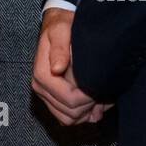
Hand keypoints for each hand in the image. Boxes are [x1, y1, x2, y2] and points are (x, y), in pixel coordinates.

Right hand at [31, 7, 105, 125]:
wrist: (57, 26)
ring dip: (87, 113)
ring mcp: (45, 95)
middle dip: (89, 106)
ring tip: (101, 98)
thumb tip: (56, 69)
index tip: (100, 87)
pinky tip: (95, 101)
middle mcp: (41, 87)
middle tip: (104, 92)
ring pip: (68, 119)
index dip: (87, 98)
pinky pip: (67, 117)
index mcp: (42, 74)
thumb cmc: (61, 27)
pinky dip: (83, 114)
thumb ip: (60, 49)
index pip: (68, 99)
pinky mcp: (52, 98)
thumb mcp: (61, 31)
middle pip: (69, 113)